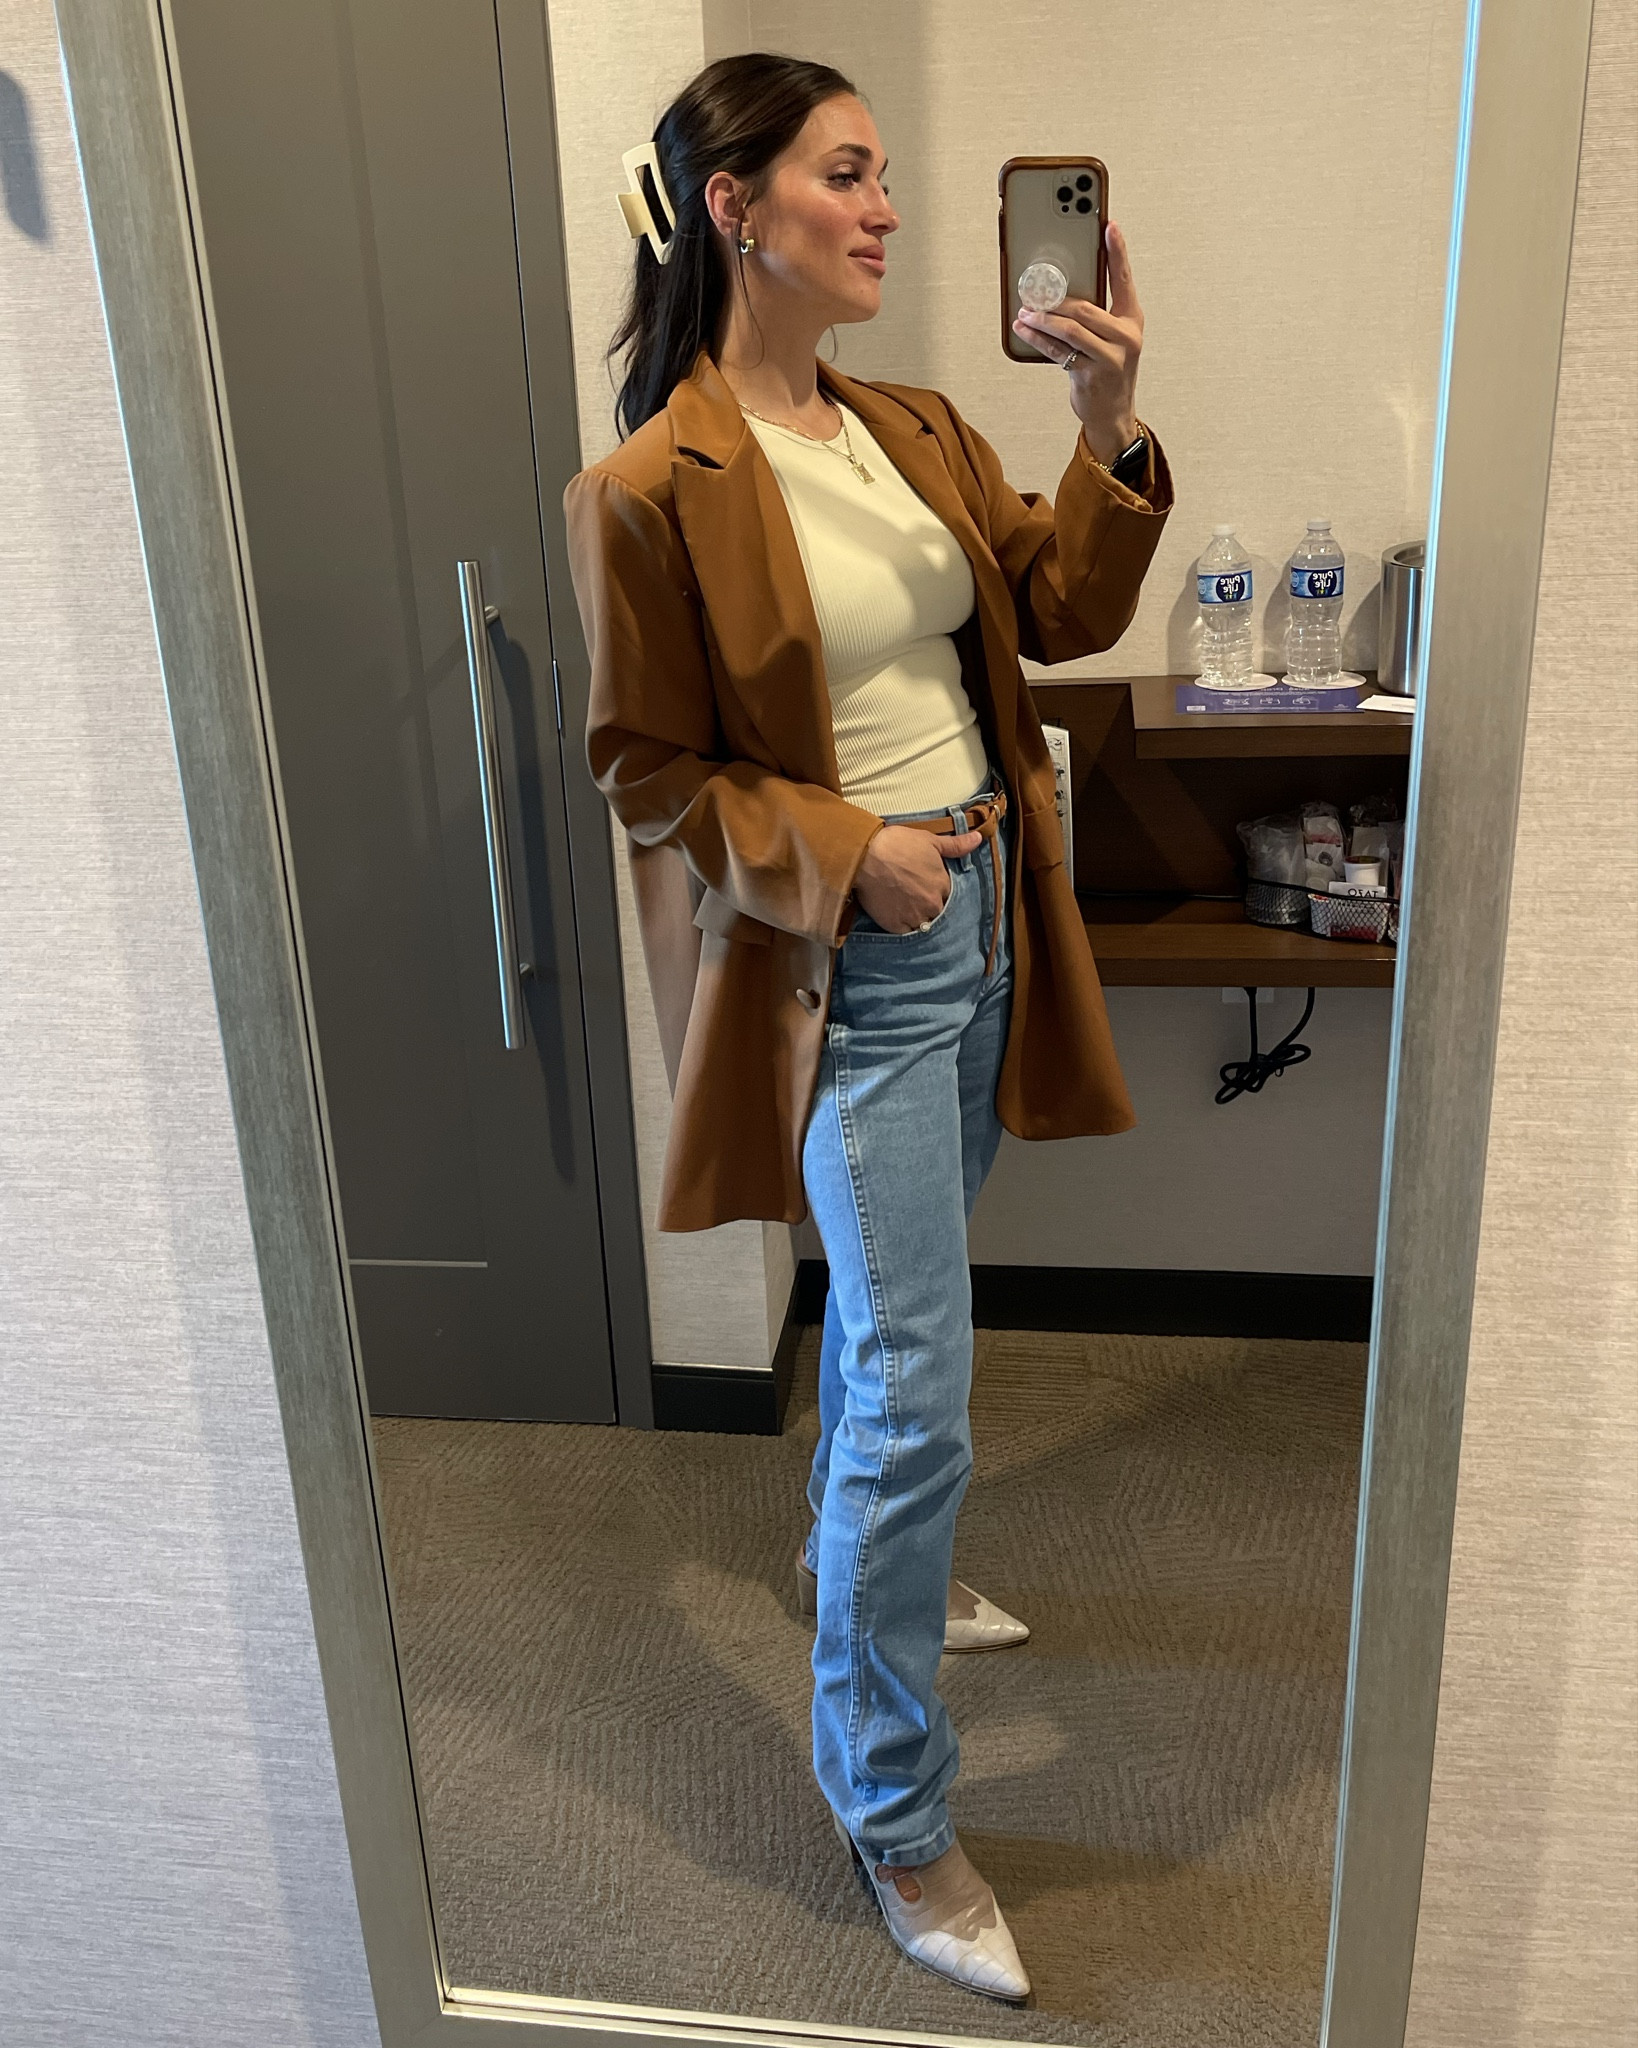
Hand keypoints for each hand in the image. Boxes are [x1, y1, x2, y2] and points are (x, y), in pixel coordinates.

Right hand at [852, 824, 980, 932]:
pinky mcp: (895, 925)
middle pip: (938, 911)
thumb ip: (956, 845)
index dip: (939, 890)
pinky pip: (906, 932)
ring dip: (918, 917)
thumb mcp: (929, 840)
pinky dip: (903, 926)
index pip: (949, 894)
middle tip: (914, 895)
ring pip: (924, 924)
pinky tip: (897, 915)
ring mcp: (914, 916)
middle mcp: (932, 904)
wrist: (865, 856)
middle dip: (930, 905)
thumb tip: (979, 839)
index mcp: (942, 884)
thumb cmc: (896, 844)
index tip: (927, 884)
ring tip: (906, 906)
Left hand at [1012, 220, 1143, 462]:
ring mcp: (1109, 358)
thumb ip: (1096, 314)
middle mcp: (1125, 337)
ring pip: (1070, 329)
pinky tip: (1024, 329)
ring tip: (1025, 312)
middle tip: (1034, 292)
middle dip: (1056, 299)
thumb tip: (1059, 289)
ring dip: (1042, 318)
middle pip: (1086, 307)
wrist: (1113, 412)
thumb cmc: (1108, 369)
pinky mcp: (1090, 376)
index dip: (1117, 251)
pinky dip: (1038, 338)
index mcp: (1131, 320)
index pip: (1123, 279)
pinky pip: (1058, 352)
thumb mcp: (1111, 337)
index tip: (1109, 225)